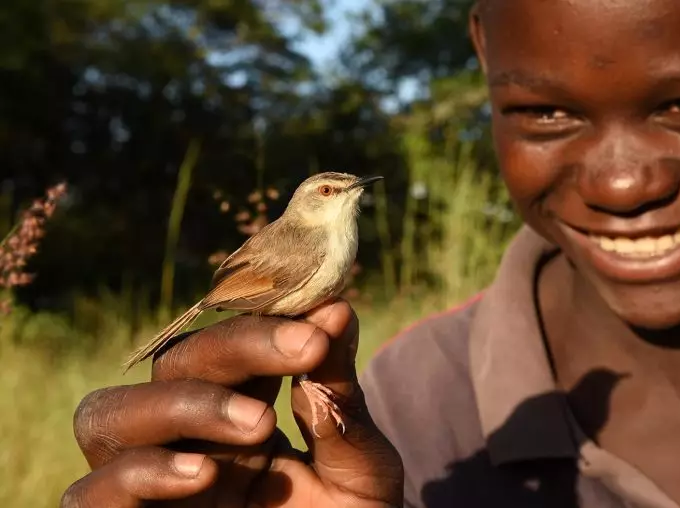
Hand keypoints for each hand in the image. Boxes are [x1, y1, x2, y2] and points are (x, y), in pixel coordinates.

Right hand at [61, 299, 402, 506]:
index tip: (325, 319)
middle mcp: (187, 438)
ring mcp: (151, 483)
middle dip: (238, 348)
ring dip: (182, 404)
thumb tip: (338, 310)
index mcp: (241, 411)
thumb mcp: (359, 469)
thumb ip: (342, 401)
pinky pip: (89, 494)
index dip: (271, 322)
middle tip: (305, 350)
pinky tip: (204, 473)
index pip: (232, 343)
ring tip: (258, 424)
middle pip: (173, 364)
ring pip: (108, 415)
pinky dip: (139, 474)